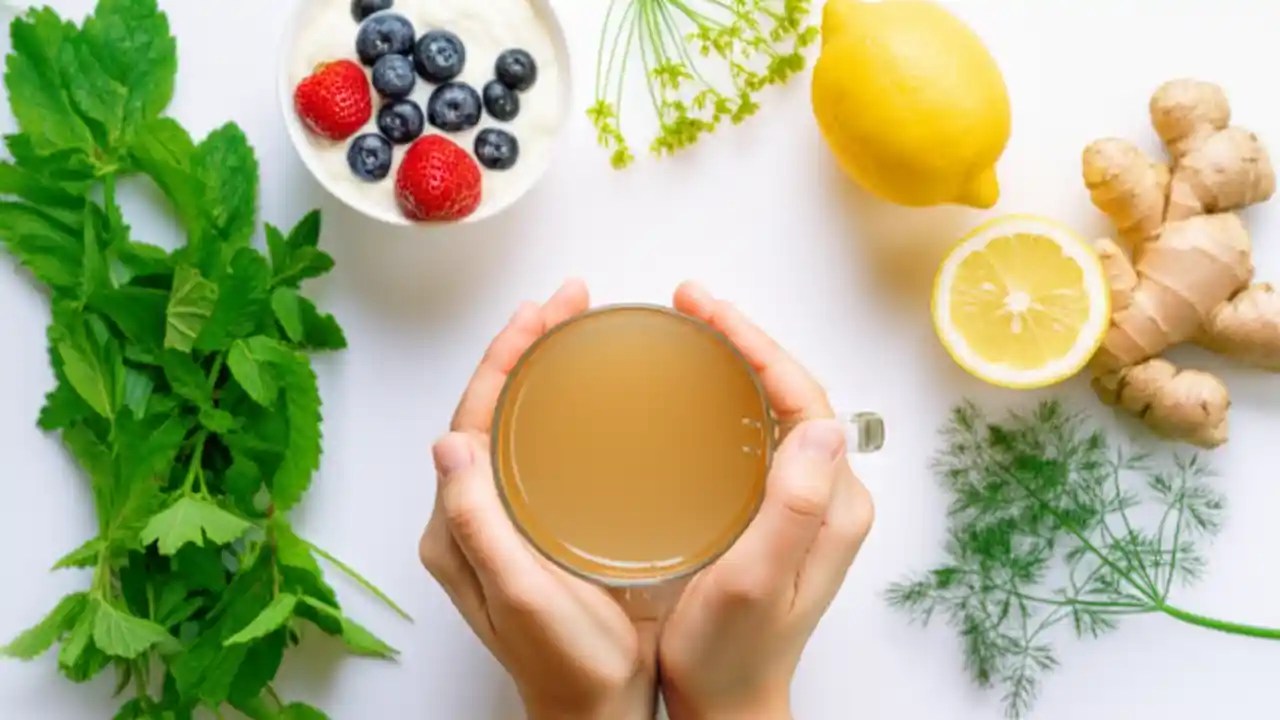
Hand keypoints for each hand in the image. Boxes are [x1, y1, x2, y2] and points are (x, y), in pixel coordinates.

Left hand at [419, 280, 659, 719]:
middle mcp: (469, 515)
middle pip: (488, 408)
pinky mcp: (528, 525)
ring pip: (511, 423)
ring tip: (572, 328)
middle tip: (568, 302)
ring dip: (537, 370)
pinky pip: (533, 449)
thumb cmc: (568, 663)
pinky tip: (584, 394)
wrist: (594, 709)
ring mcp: (498, 519)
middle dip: (522, 348)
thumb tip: (447, 443)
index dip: (504, 357)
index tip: (542, 312)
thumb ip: (479, 525)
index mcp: (457, 526)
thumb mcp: (524, 594)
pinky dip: (554, 408)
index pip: (471, 417)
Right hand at [659, 282, 875, 719]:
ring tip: (694, 330)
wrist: (728, 705)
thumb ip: (795, 506)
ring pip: (780, 409)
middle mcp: (831, 499)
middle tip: (692, 305)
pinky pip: (765, 437)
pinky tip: (701, 393)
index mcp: (834, 506)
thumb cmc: (731, 655)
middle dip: (746, 340)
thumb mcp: (755, 580)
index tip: (706, 311)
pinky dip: (734, 400)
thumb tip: (823, 424)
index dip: (756, 344)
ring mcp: (808, 505)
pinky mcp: (781, 515)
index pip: (804, 397)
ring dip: (742, 362)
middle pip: (795, 392)